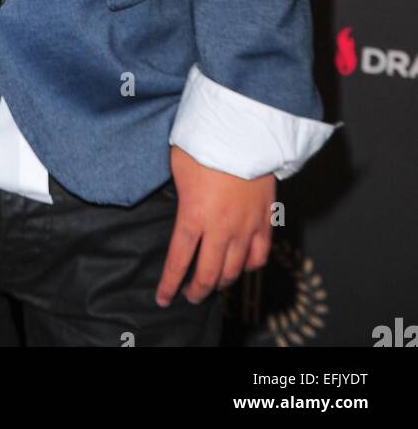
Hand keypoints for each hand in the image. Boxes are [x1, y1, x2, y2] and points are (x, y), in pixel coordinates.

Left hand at [155, 145, 274, 306]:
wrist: (244, 130)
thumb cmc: (206, 142)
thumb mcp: (178, 167)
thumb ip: (179, 194)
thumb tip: (180, 206)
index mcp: (193, 216)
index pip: (178, 261)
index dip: (169, 283)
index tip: (162, 298)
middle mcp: (220, 229)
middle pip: (207, 275)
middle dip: (195, 291)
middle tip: (189, 296)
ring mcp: (246, 227)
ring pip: (234, 270)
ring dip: (221, 282)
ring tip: (213, 283)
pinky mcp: (265, 220)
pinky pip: (260, 255)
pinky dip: (250, 266)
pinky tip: (242, 266)